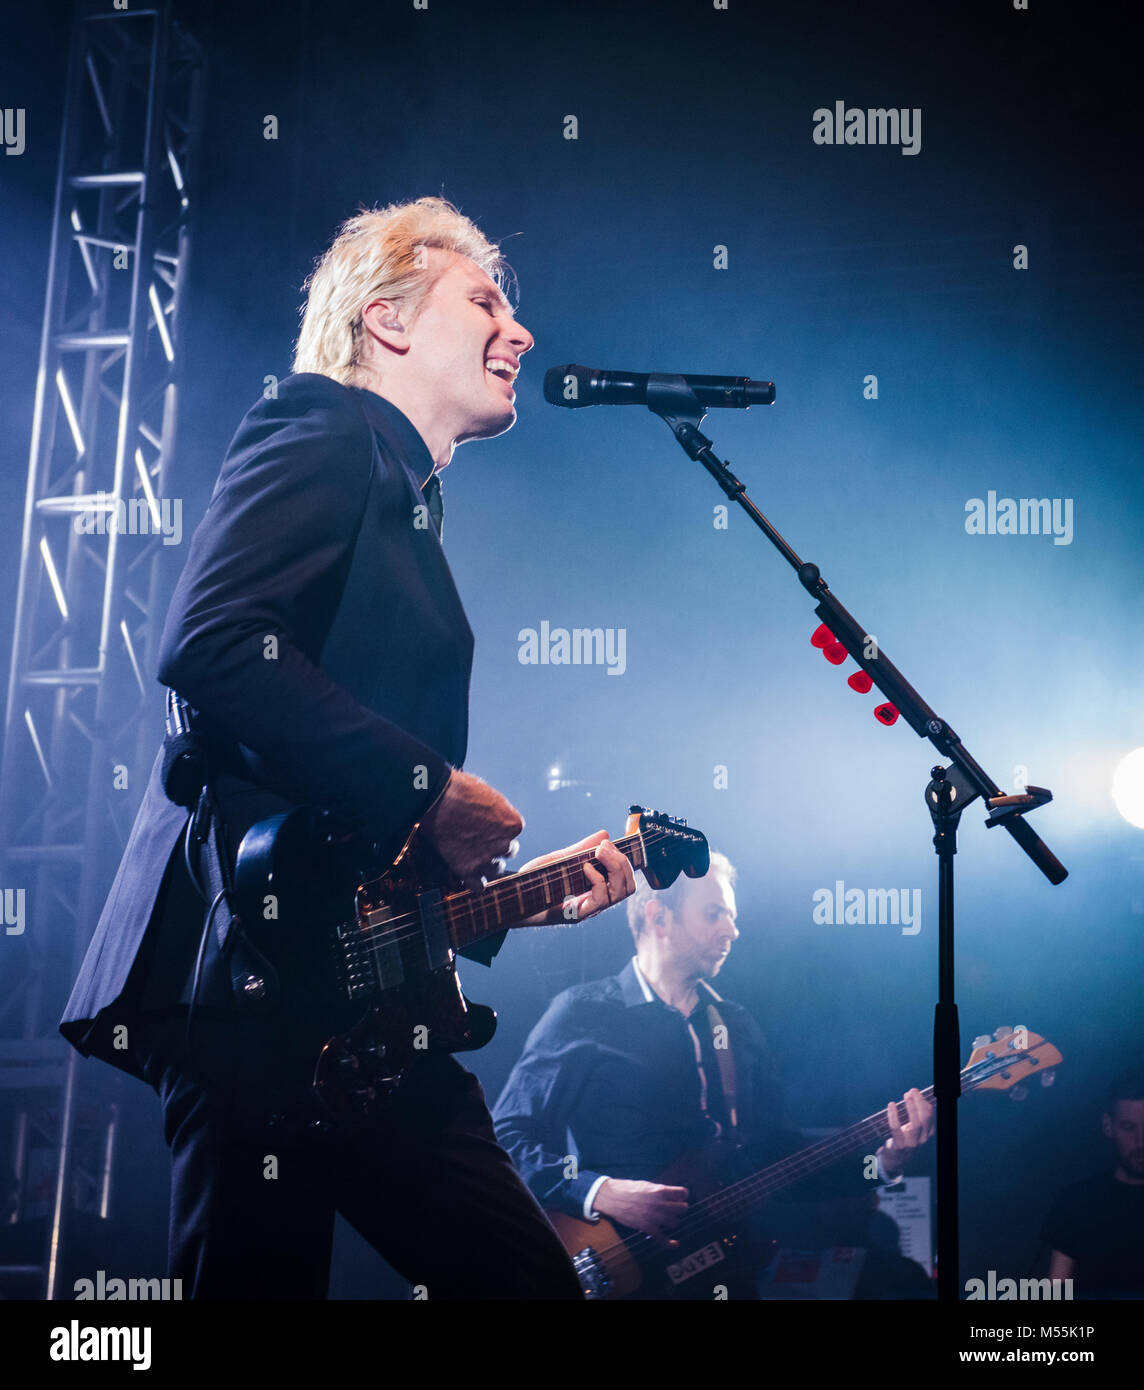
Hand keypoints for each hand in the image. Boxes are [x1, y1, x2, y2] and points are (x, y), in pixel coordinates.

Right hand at [419, 770, 523, 882]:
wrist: (436, 798)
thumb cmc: (460, 790)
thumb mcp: (488, 796)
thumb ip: (497, 812)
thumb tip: (495, 816)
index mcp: (513, 824)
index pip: (513, 834)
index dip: (500, 830)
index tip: (489, 827)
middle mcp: (504, 844)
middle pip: (507, 852)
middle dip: (496, 847)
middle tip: (481, 840)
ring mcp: (485, 858)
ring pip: (495, 870)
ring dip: (487, 865)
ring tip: (474, 855)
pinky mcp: (466, 869)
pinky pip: (478, 885)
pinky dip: (475, 882)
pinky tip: (469, 874)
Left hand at [517, 831, 636, 924]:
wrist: (511, 899)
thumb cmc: (533, 882)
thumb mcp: (560, 860)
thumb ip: (581, 849)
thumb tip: (604, 834)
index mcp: (596, 889)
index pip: (626, 879)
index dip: (624, 860)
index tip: (608, 844)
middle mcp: (596, 901)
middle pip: (628, 887)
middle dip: (622, 863)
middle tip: (603, 848)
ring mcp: (588, 910)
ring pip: (619, 893)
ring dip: (613, 868)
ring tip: (597, 854)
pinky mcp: (576, 915)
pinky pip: (599, 900)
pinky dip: (597, 880)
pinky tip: (584, 868)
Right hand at [592, 1179, 688, 1241]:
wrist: (612, 1197)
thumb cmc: (627, 1189)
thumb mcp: (646, 1185)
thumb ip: (660, 1190)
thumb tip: (671, 1195)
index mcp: (659, 1190)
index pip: (682, 1193)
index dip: (684, 1195)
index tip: (683, 1197)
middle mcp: (659, 1204)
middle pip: (681, 1209)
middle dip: (680, 1209)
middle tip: (676, 1208)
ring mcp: (654, 1217)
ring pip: (675, 1223)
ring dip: (673, 1221)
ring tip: (668, 1219)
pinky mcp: (647, 1227)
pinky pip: (663, 1238)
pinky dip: (670, 1243)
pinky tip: (675, 1244)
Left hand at [878, 1087, 933, 1178]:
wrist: (895, 1161)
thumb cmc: (904, 1140)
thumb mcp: (913, 1129)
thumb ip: (915, 1115)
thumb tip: (913, 1095)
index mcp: (927, 1133)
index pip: (930, 1115)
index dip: (923, 1102)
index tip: (915, 1092)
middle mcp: (922, 1139)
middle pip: (925, 1118)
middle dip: (919, 1102)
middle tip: (911, 1091)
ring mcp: (912, 1144)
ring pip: (916, 1124)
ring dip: (911, 1108)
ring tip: (906, 1096)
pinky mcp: (900, 1146)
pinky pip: (897, 1129)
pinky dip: (894, 1115)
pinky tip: (891, 1105)